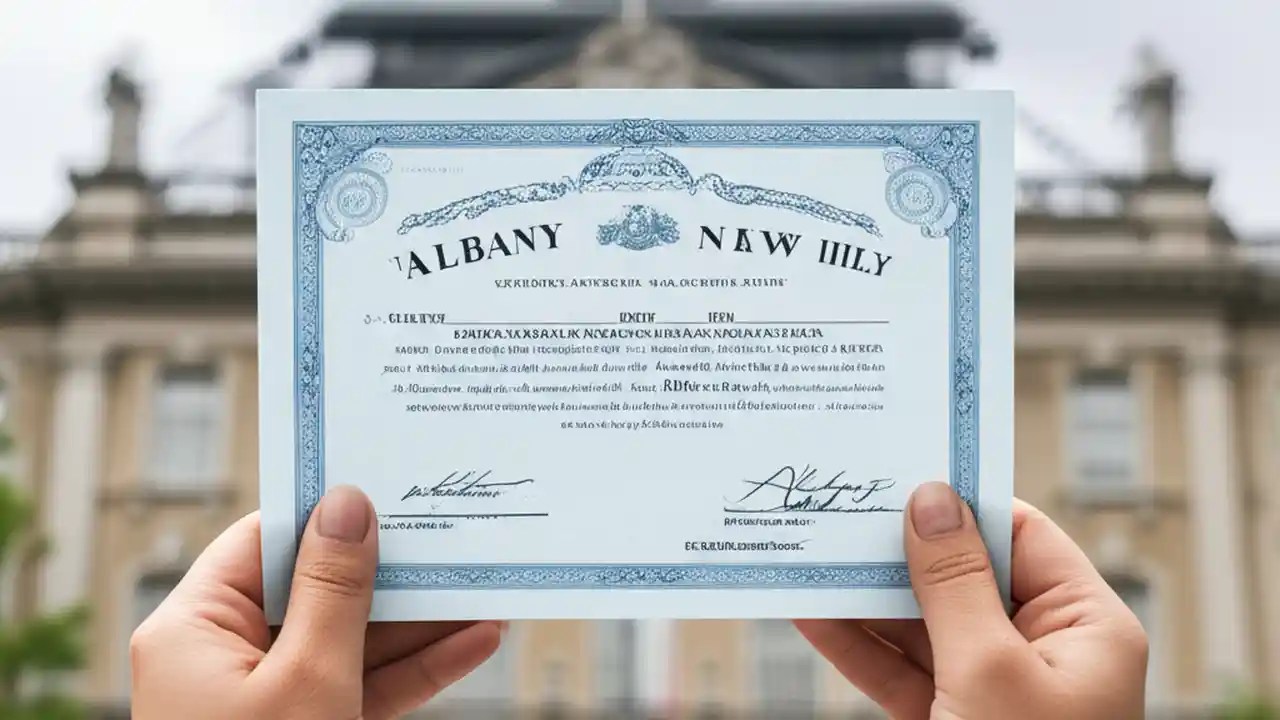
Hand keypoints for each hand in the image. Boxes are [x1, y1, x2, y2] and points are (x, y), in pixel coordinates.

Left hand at [131, 485, 502, 719]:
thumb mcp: (306, 677)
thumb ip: (333, 589)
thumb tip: (348, 505)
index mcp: (194, 628)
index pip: (263, 541)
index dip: (325, 510)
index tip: (386, 482)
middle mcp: (225, 656)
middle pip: (317, 589)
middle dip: (392, 570)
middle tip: (452, 535)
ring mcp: (268, 699)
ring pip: (352, 640)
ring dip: (419, 622)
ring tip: (484, 589)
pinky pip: (364, 686)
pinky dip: (416, 671)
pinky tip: (474, 645)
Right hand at [796, 482, 1148, 719]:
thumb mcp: (990, 668)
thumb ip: (955, 582)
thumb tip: (932, 500)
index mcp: (1086, 629)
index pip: (1023, 536)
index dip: (964, 502)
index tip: (904, 470)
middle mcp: (1044, 654)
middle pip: (964, 576)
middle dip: (900, 549)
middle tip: (843, 508)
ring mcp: (993, 691)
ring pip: (922, 623)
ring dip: (866, 595)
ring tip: (813, 553)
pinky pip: (899, 670)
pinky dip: (856, 645)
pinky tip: (814, 614)